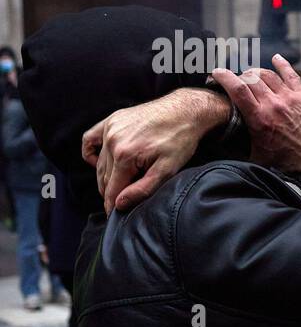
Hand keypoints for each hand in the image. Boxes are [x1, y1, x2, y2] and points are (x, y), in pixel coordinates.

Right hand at [82, 87, 229, 213]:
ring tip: (121, 183)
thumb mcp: (168, 170)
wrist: (185, 111)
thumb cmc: (180, 140)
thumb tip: (119, 203)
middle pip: (104, 178)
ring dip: (106, 176)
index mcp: (125, 156)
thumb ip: (143, 189)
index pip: (112, 189)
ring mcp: (110, 128)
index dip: (113, 205)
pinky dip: (91, 153)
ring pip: (99, 162)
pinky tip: (99, 162)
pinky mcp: (111, 120)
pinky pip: (89, 139)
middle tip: (121, 200)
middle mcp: (113, 141)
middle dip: (111, 192)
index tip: (113, 215)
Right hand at [211, 55, 300, 173]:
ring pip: (268, 75)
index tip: (216, 72)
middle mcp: (274, 104)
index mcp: (259, 118)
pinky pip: (291, 75)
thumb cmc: (288, 160)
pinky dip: (282, 64)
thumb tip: (221, 143)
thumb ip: (240, 146)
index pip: (237, 89)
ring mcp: (290, 98)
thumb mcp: (258, 155)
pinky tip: (276, 58)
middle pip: (251, 79)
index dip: (224, 77)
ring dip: (256, 72)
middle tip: (236, 80)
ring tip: (251, 76)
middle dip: (240, 76)